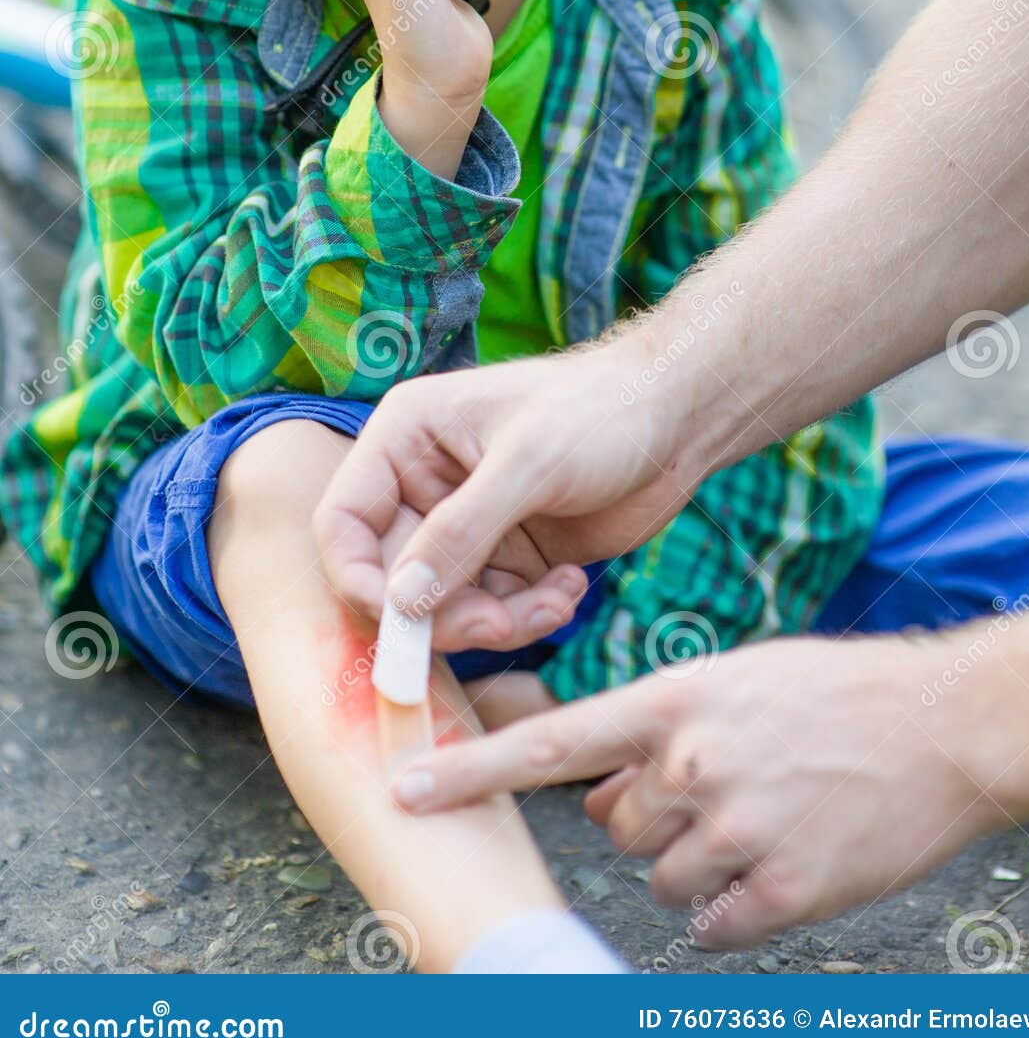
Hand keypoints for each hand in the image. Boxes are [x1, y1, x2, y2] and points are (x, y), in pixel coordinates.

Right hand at [312, 426, 593, 653]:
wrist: (677, 417)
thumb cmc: (601, 411)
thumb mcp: (529, 464)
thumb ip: (461, 533)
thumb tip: (398, 602)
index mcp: (407, 438)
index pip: (343, 523)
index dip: (358, 580)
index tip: (400, 625)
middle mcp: (425, 483)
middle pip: (394, 579)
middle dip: (444, 614)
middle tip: (499, 625)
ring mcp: (468, 523)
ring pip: (444, 607)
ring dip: (496, 622)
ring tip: (555, 603)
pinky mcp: (510, 555)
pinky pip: (493, 610)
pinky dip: (528, 615)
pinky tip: (570, 588)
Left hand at [387, 633, 999, 946]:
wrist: (937, 725)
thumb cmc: (830, 693)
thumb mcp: (731, 680)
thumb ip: (658, 728)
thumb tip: (603, 792)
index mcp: (672, 703)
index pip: (549, 744)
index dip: (471, 772)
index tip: (405, 790)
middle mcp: (690, 766)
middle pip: (613, 824)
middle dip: (650, 814)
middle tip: (717, 786)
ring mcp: (735, 832)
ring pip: (661, 875)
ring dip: (697, 860)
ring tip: (760, 814)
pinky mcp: (779, 892)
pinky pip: (712, 923)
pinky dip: (735, 905)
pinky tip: (779, 859)